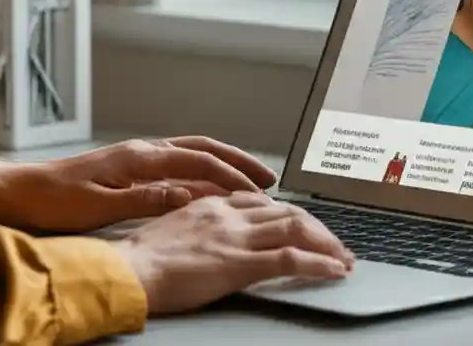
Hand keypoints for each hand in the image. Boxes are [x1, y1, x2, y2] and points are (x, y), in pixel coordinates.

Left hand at [0, 137, 277, 232]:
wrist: (19, 192)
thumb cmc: (53, 201)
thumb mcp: (101, 206)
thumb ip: (147, 199)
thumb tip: (189, 194)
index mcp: (139, 157)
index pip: (198, 162)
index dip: (232, 177)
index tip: (257, 191)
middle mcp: (141, 151)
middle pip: (202, 149)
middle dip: (237, 161)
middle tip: (267, 178)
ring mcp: (135, 157)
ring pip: (191, 153)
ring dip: (222, 164)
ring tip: (247, 181)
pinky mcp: (128, 167)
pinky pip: (176, 164)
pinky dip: (200, 172)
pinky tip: (208, 187)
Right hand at [114, 192, 354, 313]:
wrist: (128, 270)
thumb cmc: (142, 260)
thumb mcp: (174, 231)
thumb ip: (200, 227)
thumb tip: (213, 238)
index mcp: (212, 204)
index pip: (264, 202)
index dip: (291, 214)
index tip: (306, 227)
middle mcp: (228, 214)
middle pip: (287, 211)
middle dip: (318, 228)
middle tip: (336, 245)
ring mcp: (235, 237)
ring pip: (295, 228)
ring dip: (326, 244)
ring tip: (343, 258)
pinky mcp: (239, 263)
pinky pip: (290, 259)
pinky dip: (318, 264)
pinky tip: (334, 270)